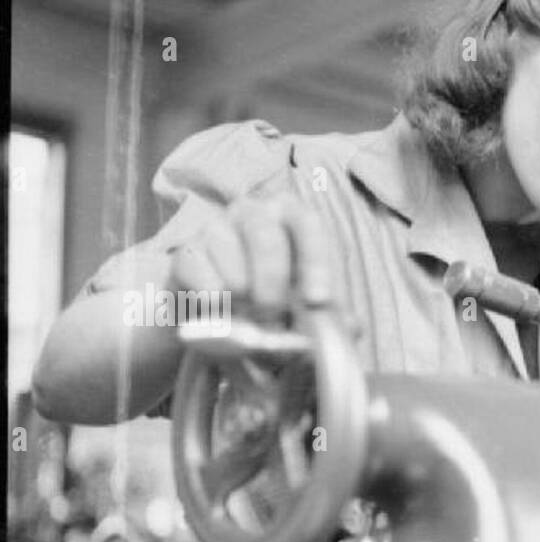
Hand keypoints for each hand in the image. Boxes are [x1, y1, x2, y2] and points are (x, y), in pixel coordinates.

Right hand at [169, 196, 340, 323]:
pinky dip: (211, 301)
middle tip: (274, 316)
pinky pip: (197, 272)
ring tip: (247, 320)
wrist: (217, 321)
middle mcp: (251, 213)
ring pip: (228, 253)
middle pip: (265, 235)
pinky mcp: (184, 253)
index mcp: (289, 218)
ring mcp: (215, 228)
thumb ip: (329, 315)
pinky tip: (219, 313)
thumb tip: (351, 328)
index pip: (307, 224)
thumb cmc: (272, 306)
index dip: (315, 262)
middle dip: (272, 282)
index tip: (317, 302)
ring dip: (240, 296)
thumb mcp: (306, 310)